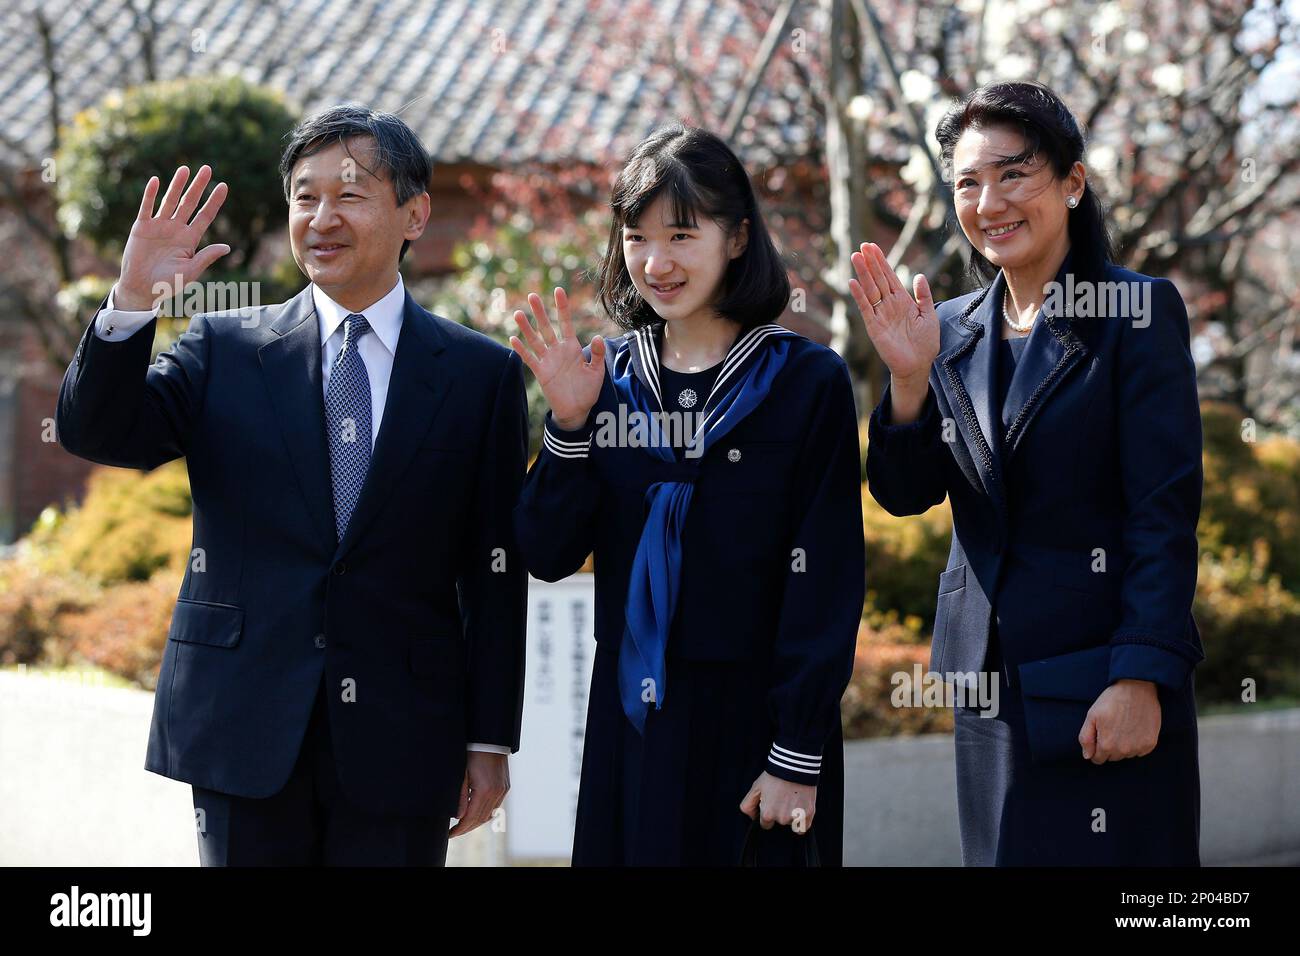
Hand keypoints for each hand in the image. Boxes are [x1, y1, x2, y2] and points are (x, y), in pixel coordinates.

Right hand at [115, 165, 230, 311]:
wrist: (142, 289)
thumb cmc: (168, 284)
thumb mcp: (191, 271)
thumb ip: (206, 257)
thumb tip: (227, 247)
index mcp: (190, 239)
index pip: (205, 215)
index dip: (214, 201)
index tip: (223, 186)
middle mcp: (176, 229)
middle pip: (189, 203)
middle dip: (198, 186)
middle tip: (207, 168)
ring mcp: (159, 226)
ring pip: (170, 201)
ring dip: (177, 185)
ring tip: (185, 169)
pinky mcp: (141, 227)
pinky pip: (146, 208)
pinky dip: (150, 195)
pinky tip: (155, 181)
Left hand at [448, 751, 509, 836]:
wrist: (489, 739)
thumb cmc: (471, 753)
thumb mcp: (461, 775)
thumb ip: (460, 797)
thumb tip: (458, 817)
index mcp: (485, 790)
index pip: (471, 818)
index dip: (460, 829)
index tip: (450, 834)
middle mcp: (497, 792)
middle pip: (481, 819)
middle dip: (467, 828)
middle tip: (454, 833)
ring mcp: (503, 789)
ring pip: (490, 814)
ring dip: (476, 822)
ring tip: (463, 825)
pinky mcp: (505, 786)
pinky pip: (496, 805)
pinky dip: (486, 813)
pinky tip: (476, 813)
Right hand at [509, 288, 605, 430]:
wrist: (578, 410)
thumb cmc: (588, 390)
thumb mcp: (597, 371)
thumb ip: (597, 354)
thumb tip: (598, 337)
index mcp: (572, 347)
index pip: (565, 323)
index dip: (562, 307)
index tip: (559, 291)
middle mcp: (558, 350)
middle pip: (546, 327)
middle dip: (540, 312)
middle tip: (532, 296)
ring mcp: (548, 361)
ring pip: (535, 340)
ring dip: (527, 328)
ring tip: (518, 313)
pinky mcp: (541, 373)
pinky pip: (529, 359)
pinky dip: (522, 350)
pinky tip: (513, 339)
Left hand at [739, 771, 815, 833]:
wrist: (794, 765)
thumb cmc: (774, 776)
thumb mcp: (756, 788)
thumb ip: (747, 805)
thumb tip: (752, 817)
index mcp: (767, 814)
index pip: (766, 824)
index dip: (768, 814)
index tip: (772, 804)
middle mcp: (781, 818)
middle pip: (779, 823)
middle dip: (779, 814)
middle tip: (782, 799)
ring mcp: (796, 817)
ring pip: (791, 824)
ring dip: (791, 816)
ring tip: (792, 799)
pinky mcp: (809, 814)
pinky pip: (803, 827)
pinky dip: (802, 821)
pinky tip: (800, 807)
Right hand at [849, 241, 939, 388]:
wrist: (918, 365)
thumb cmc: (925, 342)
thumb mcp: (928, 315)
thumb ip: (923, 295)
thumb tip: (919, 276)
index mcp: (902, 300)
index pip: (889, 276)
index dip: (881, 262)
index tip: (873, 247)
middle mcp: (889, 305)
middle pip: (877, 279)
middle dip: (870, 263)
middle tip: (862, 245)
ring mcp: (880, 315)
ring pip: (870, 290)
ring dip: (863, 274)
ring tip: (856, 257)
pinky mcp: (874, 327)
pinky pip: (865, 308)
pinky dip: (859, 296)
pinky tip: (853, 283)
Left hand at [1079, 679, 1161, 763]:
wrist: (1137, 688)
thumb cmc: (1111, 700)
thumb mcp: (1092, 716)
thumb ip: (1086, 738)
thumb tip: (1087, 756)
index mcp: (1106, 745)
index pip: (1097, 759)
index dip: (1095, 749)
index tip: (1099, 736)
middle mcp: (1123, 750)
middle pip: (1112, 757)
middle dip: (1109, 747)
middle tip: (1111, 727)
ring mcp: (1138, 748)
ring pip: (1126, 755)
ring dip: (1123, 745)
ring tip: (1122, 725)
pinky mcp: (1150, 744)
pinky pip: (1139, 751)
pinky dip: (1136, 743)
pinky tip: (1134, 728)